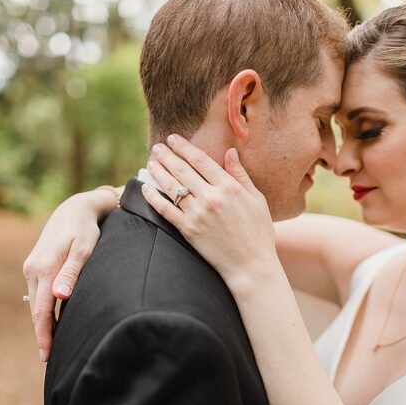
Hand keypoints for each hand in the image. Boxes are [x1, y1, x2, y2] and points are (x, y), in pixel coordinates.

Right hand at [22, 192, 104, 361]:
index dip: (44, 335)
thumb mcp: (84, 249)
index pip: (41, 311)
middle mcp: (33, 269)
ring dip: (41, 324)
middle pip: (35, 311)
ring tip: (49, 347)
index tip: (47, 356)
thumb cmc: (85, 230)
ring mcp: (31, 267)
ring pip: (34, 303)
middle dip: (41, 335)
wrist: (74, 209)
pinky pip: (36, 294)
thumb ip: (72, 273)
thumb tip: (60, 297)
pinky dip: (41, 310)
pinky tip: (49, 323)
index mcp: (44, 268)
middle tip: (48, 360)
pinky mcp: (34, 266)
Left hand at [141, 134, 280, 289]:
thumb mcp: (256, 199)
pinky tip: (147, 188)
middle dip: (167, 156)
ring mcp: (198, 214)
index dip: (184, 147)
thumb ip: (240, 174)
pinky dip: (154, 197)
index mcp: (229, 187)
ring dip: (159, 172)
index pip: (201, 160)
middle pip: (183, 170)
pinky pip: (165, 210)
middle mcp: (211, 198)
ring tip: (151, 162)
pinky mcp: (188, 230)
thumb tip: (230, 152)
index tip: (173, 139)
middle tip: (157, 147)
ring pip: (172, 187)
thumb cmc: (258, 233)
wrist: (251, 266)